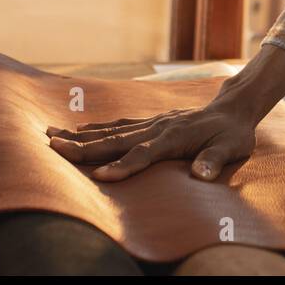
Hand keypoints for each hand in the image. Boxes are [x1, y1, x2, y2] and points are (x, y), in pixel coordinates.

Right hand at [47, 98, 256, 181]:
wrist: (233, 107)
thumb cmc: (233, 132)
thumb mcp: (232, 147)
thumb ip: (214, 160)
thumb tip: (202, 176)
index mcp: (175, 137)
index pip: (144, 154)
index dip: (123, 166)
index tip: (100, 177)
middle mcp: (157, 128)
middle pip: (116, 140)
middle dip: (84, 147)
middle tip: (53, 148)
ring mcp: (151, 123)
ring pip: (111, 130)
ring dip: (81, 135)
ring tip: (51, 136)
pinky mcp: (150, 122)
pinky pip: (118, 125)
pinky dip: (96, 128)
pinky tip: (77, 130)